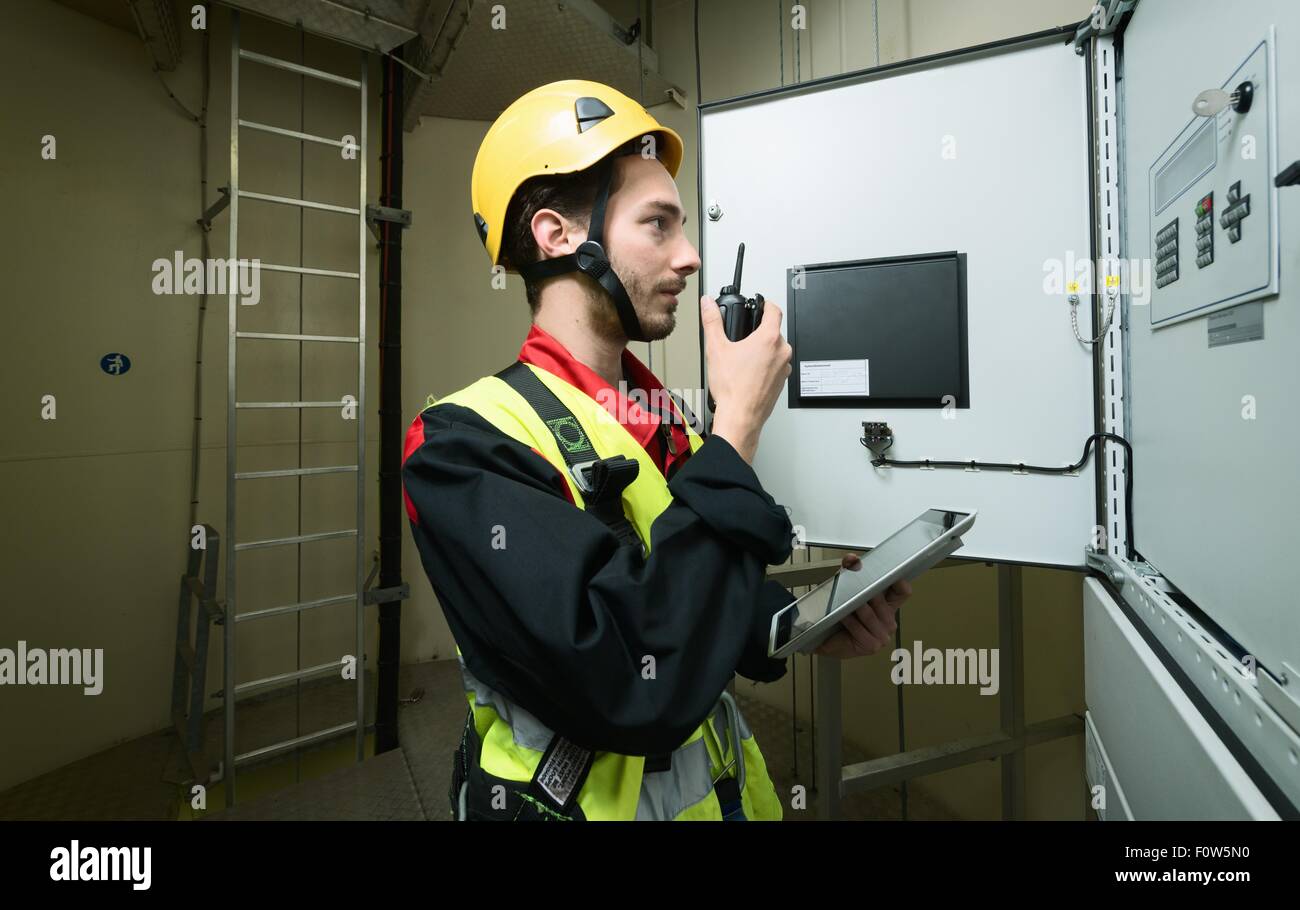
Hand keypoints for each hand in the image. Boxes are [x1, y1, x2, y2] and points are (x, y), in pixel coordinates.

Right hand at [701, 294, 791, 463]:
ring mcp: (784, 368)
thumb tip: (708, 304)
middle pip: (774, 331)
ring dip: (764, 350)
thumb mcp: (716, 349)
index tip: (761, 305)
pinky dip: (766, 366)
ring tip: (744, 359)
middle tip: (743, 338)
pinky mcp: (782, 382)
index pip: (774, 310)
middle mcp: (782, 352)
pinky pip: (776, 366)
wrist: (740, 416)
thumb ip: (712, 321)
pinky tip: (749, 374)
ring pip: (776, 350)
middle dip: (759, 331)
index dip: (766, 304)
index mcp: (769, 338)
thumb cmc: (732, 388)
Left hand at [812, 553, 912, 658]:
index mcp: (888, 606)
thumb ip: (849, 570)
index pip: (903, 592)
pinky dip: (849, 621)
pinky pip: (860, 628)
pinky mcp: (872, 646)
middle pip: (882, 601)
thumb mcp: (844, 588)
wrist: (825, 638)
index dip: (899, 582)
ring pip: (869, 614)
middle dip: (865, 593)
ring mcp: (883, 636)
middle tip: (854, 587)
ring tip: (843, 604)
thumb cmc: (839, 614)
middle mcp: (889, 621)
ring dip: (854, 608)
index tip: (890, 574)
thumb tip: (852, 558)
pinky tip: (842, 617)